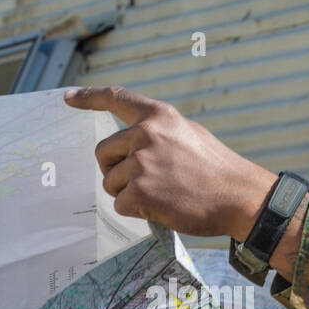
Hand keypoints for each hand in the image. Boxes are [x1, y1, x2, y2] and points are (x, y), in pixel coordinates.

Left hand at [64, 85, 277, 238]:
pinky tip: (161, 207)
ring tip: (161, 195)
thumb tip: (132, 142)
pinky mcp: (140, 191)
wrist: (239, 196)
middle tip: (141, 181)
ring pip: (110, 182)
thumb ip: (159, 132)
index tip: (69, 97)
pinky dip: (136, 211)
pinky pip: (120, 204)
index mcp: (159, 116)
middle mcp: (146, 134)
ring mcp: (141, 163)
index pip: (116, 98)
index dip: (88, 97)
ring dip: (128, 193)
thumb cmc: (217, 169)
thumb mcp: (189, 134)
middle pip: (103, 152)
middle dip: (114, 169)